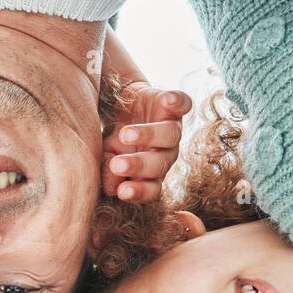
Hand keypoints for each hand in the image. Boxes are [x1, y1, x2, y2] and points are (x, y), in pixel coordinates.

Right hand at [102, 83, 191, 202]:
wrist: (123, 106)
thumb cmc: (117, 140)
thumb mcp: (108, 155)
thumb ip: (108, 171)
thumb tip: (110, 189)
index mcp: (151, 174)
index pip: (151, 190)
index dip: (140, 192)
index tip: (122, 192)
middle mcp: (165, 155)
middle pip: (160, 164)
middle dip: (139, 165)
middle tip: (117, 165)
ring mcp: (171, 130)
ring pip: (171, 136)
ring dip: (149, 135)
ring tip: (125, 134)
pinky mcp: (174, 106)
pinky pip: (183, 104)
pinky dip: (177, 101)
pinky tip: (168, 100)